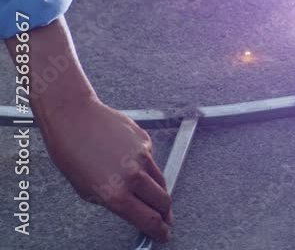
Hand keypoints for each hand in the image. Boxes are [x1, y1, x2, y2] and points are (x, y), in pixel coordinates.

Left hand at [38, 96, 172, 241]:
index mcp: (115, 194)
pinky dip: (146, 167)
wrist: (74, 118)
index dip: (160, 231)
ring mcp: (142, 157)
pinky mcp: (146, 142)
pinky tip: (131, 162)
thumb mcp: (86, 190)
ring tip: (150, 193)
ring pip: (161, 181)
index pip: (148, 220)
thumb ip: (113, 201)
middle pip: (163, 202)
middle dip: (165, 213)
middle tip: (165, 218)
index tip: (164, 234)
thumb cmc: (71, 152)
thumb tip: (133, 209)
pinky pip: (152, 161)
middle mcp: (133, 176)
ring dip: (158, 191)